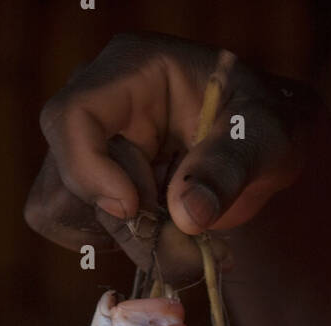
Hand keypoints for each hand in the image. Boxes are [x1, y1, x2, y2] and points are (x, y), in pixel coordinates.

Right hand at [24, 32, 318, 285]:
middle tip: (191, 242)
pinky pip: (83, 234)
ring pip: (67, 215)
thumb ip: (227, 168)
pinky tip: (171, 240)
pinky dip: (128, 250)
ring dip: (129, 242)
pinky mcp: (96, 189)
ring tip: (188, 241)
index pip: (72, 117)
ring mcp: (92, 150)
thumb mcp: (264, 137)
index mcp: (133, 71)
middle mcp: (101, 108)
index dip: (89, 170)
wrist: (260, 152)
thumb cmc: (263, 128)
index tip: (133, 208)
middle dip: (128, 223)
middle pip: (68, 180)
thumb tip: (186, 215)